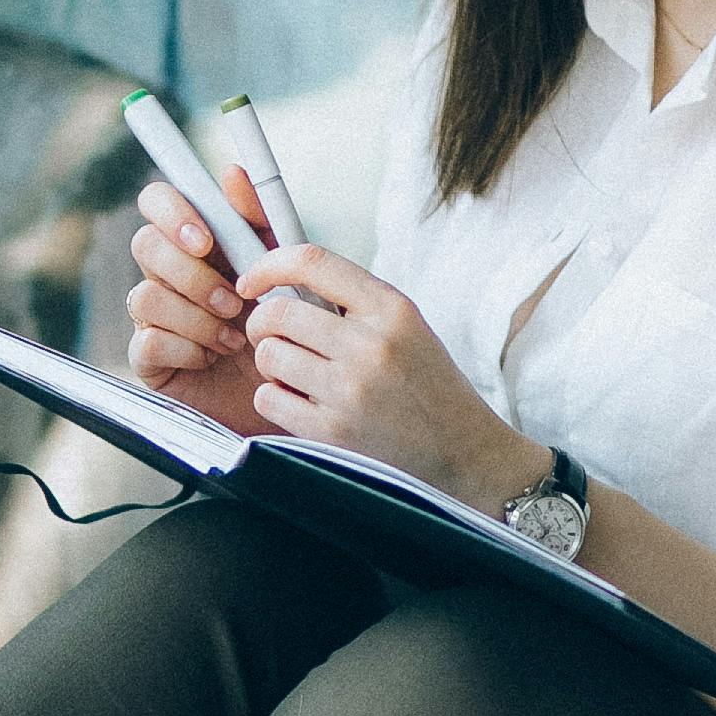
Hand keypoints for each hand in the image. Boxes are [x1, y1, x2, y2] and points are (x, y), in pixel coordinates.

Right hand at [127, 168, 271, 435]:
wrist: (298, 396)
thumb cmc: (290, 331)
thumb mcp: (285, 270)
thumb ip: (262, 222)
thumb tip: (232, 172)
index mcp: (198, 245)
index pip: (158, 203)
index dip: (172, 211)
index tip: (205, 240)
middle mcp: (169, 276)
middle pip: (144, 245)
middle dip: (191, 274)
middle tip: (234, 302)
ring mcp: (155, 318)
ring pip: (143, 295)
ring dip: (196, 317)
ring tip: (234, 339)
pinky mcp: (150, 361)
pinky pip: (147, 341)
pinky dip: (186, 348)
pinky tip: (212, 360)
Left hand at [239, 245, 545, 508]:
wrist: (464, 453)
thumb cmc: (430, 387)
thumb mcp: (408, 327)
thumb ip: (355, 304)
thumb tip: (281, 285)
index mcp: (392, 309)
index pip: (312, 262)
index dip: (269, 266)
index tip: (251, 282)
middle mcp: (371, 344)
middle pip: (277, 314)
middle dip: (262, 325)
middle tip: (274, 338)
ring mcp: (351, 389)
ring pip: (268, 356)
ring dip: (272, 366)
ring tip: (298, 377)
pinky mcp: (333, 431)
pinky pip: (268, 399)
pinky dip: (274, 400)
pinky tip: (300, 404)